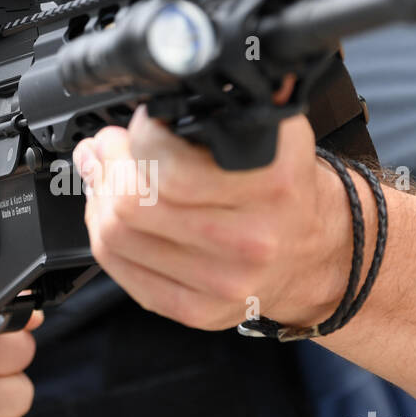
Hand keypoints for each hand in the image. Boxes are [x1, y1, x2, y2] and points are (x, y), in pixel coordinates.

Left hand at [72, 105, 352, 330]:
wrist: (316, 249)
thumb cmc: (285, 185)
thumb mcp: (272, 131)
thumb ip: (222, 109)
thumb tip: (148, 106)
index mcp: (271, 185)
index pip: (169, 166)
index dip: (140, 137)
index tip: (142, 124)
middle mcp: (250, 239)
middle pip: (132, 204)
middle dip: (109, 166)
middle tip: (110, 147)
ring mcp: (222, 283)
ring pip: (117, 238)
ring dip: (99, 199)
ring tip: (106, 177)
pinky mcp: (198, 310)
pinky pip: (122, 272)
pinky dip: (105, 236)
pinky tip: (112, 215)